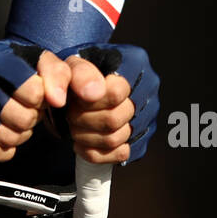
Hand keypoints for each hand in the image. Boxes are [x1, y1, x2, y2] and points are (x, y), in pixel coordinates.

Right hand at [0, 42, 73, 163]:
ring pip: (7, 138)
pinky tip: (0, 135)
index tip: (34, 94)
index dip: (41, 98)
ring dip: (18, 135)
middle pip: (23, 119)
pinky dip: (3, 149)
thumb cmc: (6, 72)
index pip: (34, 92)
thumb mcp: (33, 60)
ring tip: (13, 122)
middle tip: (25, 110)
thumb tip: (58, 101)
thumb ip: (56, 73)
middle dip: (31, 118)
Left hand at [58, 44, 159, 165]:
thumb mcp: (67, 64)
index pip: (114, 94)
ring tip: (74, 123)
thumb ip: (74, 73)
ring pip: (115, 139)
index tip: (74, 97)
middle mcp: (148, 89)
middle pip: (113, 120)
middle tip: (69, 112)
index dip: (87, 100)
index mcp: (134, 63)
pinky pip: (118, 154)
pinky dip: (94, 150)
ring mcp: (148, 115)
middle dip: (83, 118)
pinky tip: (83, 138)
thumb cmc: (76, 73)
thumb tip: (92, 93)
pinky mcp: (141, 139)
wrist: (79, 86)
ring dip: (85, 135)